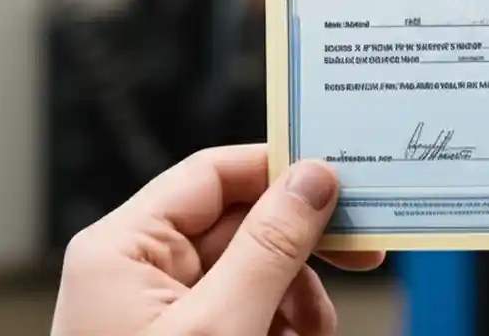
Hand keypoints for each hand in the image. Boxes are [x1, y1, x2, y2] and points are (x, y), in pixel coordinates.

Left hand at [52, 145, 383, 334]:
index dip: (280, 170)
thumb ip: (272, 245)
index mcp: (126, 247)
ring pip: (255, 269)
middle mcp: (140, 269)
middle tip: (363, 253)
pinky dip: (282, 326)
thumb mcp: (223, 325)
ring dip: (298, 298)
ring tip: (314, 333)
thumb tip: (313, 179)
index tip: (342, 179)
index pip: (215, 173)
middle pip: (244, 222)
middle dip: (301, 251)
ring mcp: (162, 308)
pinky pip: (248, 309)